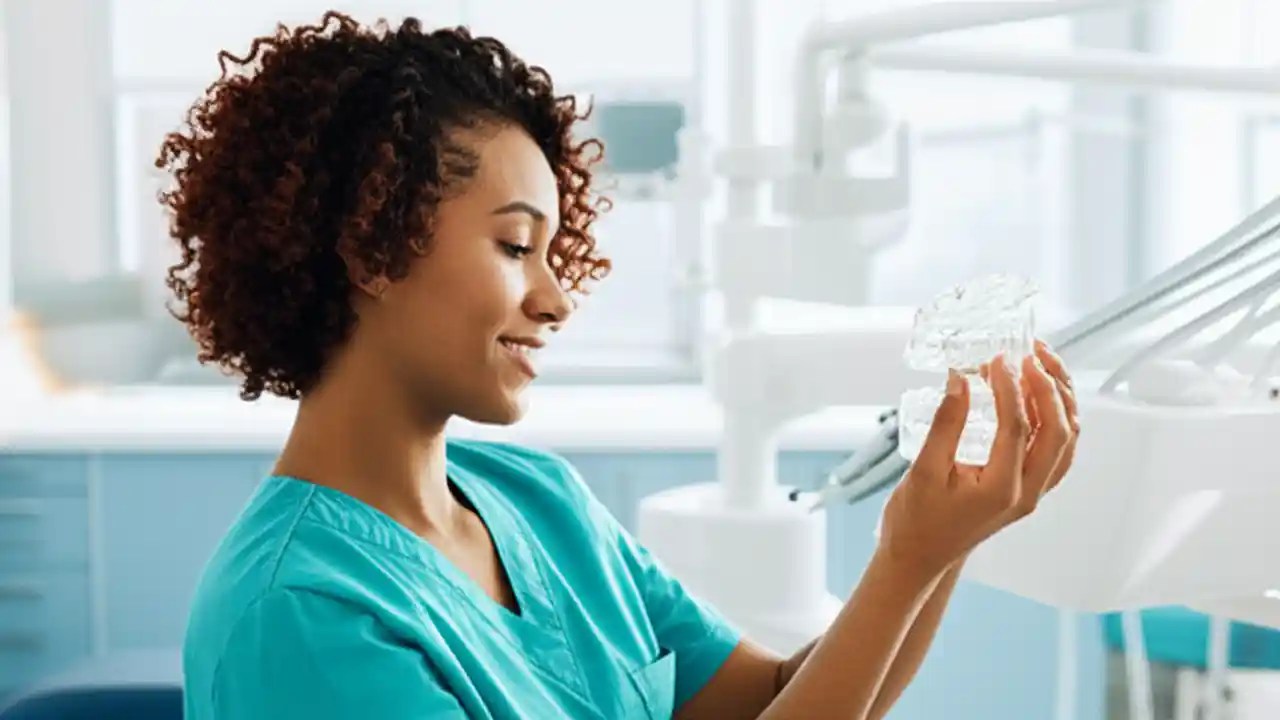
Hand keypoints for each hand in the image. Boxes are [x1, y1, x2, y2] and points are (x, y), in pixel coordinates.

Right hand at [877, 340, 1079, 578]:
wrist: (921, 556)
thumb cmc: (916, 519)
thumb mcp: (922, 469)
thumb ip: (946, 423)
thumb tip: (961, 379)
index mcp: (1002, 489)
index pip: (1018, 427)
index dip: (1009, 387)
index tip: (996, 359)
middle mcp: (1026, 493)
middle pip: (1058, 430)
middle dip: (1048, 385)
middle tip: (1029, 353)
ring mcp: (1033, 493)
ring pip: (1067, 439)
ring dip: (1060, 398)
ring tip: (1042, 363)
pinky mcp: (1029, 489)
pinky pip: (1060, 449)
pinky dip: (1058, 417)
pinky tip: (1042, 395)